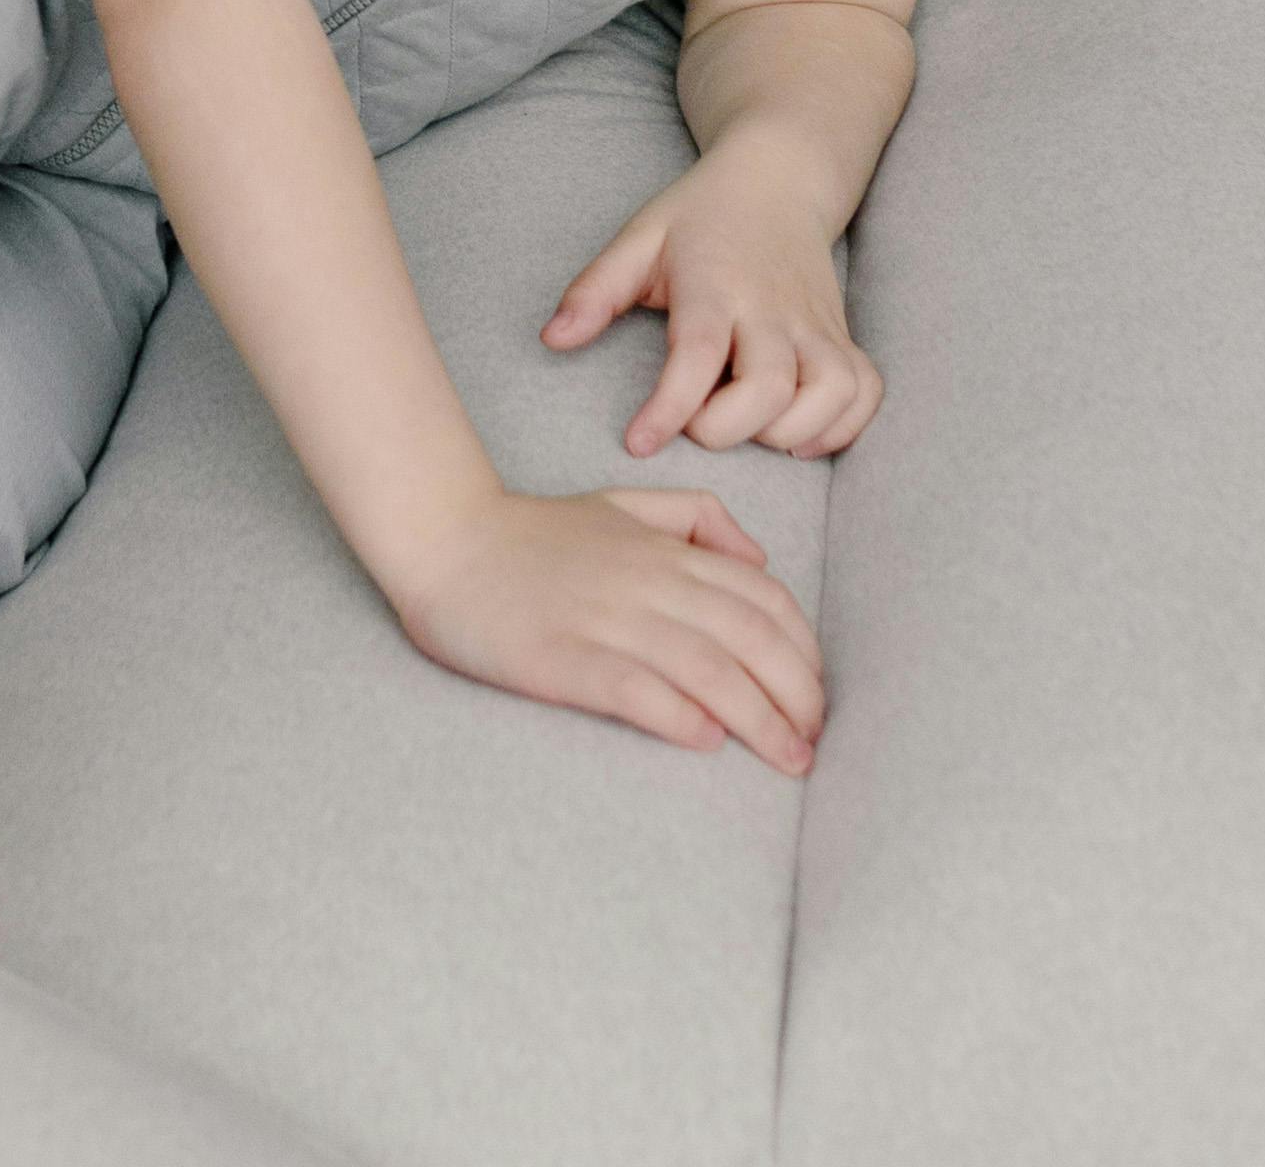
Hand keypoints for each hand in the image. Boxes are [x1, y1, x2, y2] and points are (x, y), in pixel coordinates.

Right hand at [390, 482, 822, 764]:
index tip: (818, 696)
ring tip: (789, 760)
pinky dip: (680, 715)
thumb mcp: (622, 503)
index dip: (805, 649)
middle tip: (815, 743)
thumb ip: (695, 516)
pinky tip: (708, 743)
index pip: (764, 596)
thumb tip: (758, 556)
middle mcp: (648, 581)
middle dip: (798, 694)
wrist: (446, 540)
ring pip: (707, 668)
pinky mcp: (565, 658)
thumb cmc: (534, 532)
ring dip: (761, 719)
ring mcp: (607, 619)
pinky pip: (636, 688)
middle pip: (750, 637)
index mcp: (665, 550)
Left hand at [543, 162, 883, 460]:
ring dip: (789, 431)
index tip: (639, 442)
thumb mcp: (639, 239)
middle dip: (726, 429)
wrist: (778, 176)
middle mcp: (772, 307)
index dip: (669, 408)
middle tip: (693, 424)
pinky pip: (863, 392)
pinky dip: (841, 426)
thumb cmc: (700, 215)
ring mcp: (815, 322)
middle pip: (767, 387)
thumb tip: (551, 340)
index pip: (697, 355)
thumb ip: (594, 291)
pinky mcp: (843, 335)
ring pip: (829, 393)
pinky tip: (797, 433)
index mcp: (714, 282)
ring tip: (748, 430)